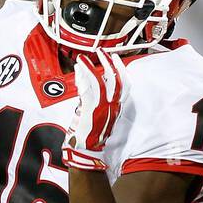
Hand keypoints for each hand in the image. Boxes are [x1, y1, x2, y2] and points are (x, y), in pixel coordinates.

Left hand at [63, 49, 126, 172]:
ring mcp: (102, 107)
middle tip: (103, 52)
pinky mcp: (90, 108)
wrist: (85, 150)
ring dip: (91, 67)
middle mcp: (112, 107)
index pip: (124, 85)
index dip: (122, 70)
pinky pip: (88, 87)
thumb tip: (90, 84)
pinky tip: (78, 69)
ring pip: (100, 81)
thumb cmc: (89, 135)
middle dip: (109, 64)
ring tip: (83, 58)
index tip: (117, 59)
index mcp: (116, 108)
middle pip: (116, 80)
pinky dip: (83, 76)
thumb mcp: (98, 115)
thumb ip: (96, 101)